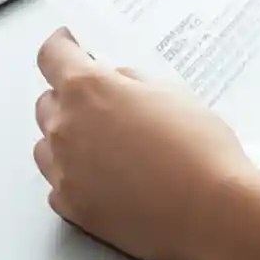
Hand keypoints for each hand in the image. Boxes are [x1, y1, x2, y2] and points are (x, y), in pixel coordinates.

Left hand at [33, 28, 255, 259]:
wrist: (213, 213)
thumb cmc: (200, 149)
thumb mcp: (170, 93)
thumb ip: (130, 83)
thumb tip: (115, 83)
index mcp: (86, 90)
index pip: (52, 55)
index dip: (62, 46)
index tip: (68, 45)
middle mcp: (65, 127)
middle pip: (48, 102)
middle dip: (68, 98)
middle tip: (100, 105)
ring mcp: (63, 170)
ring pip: (46, 145)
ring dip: (66, 139)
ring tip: (103, 147)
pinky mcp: (71, 207)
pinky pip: (58, 183)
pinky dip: (74, 178)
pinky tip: (104, 181)